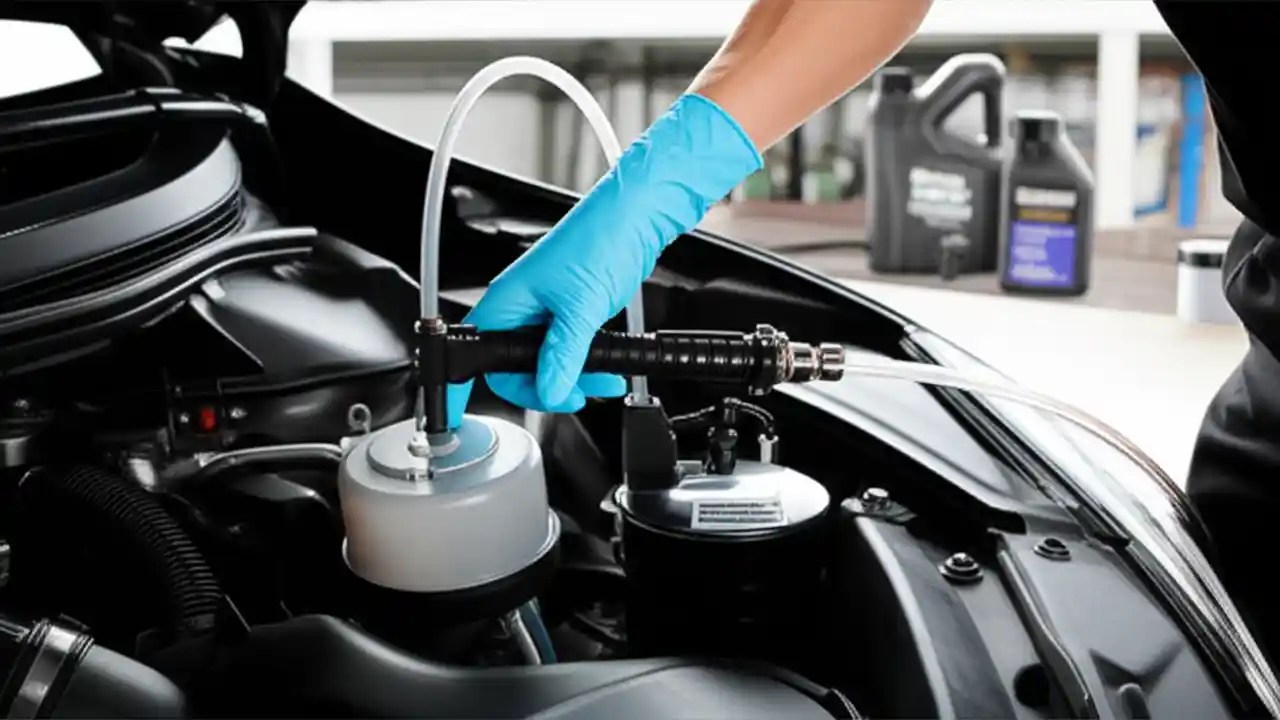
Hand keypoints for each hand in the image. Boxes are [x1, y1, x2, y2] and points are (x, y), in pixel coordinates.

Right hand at [445, 94, 761, 427]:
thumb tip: (550, 392)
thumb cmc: (600, 239)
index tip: (463, 416)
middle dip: (546, 386)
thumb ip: (563, 357)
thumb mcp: (581, 309)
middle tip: (573, 394)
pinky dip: (584, 363)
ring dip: (572, 377)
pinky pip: (565, 349)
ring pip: (545, 362)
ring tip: (602, 380)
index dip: (472, 389)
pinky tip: (605, 367)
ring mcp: (544, 309)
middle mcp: (519, 307)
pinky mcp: (568, 309)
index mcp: (506, 302)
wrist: (636, 217)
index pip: (478, 359)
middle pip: (516, 368)